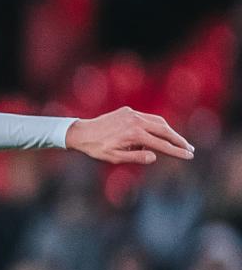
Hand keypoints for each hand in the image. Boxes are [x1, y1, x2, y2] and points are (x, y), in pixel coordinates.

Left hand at [64, 107, 193, 164]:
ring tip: (177, 142)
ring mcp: (133, 114)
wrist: (81, 132)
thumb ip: (136, 157)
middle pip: (165, 130)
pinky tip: (157, 134)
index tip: (189, 155)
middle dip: (179, 140)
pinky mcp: (128, 111)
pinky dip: (155, 126)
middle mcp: (136, 121)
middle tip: (190, 149)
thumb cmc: (96, 148)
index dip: (177, 151)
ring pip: (158, 121)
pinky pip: (147, 118)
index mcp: (134, 135)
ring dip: (169, 132)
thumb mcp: (114, 158)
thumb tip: (155, 157)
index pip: (161, 144)